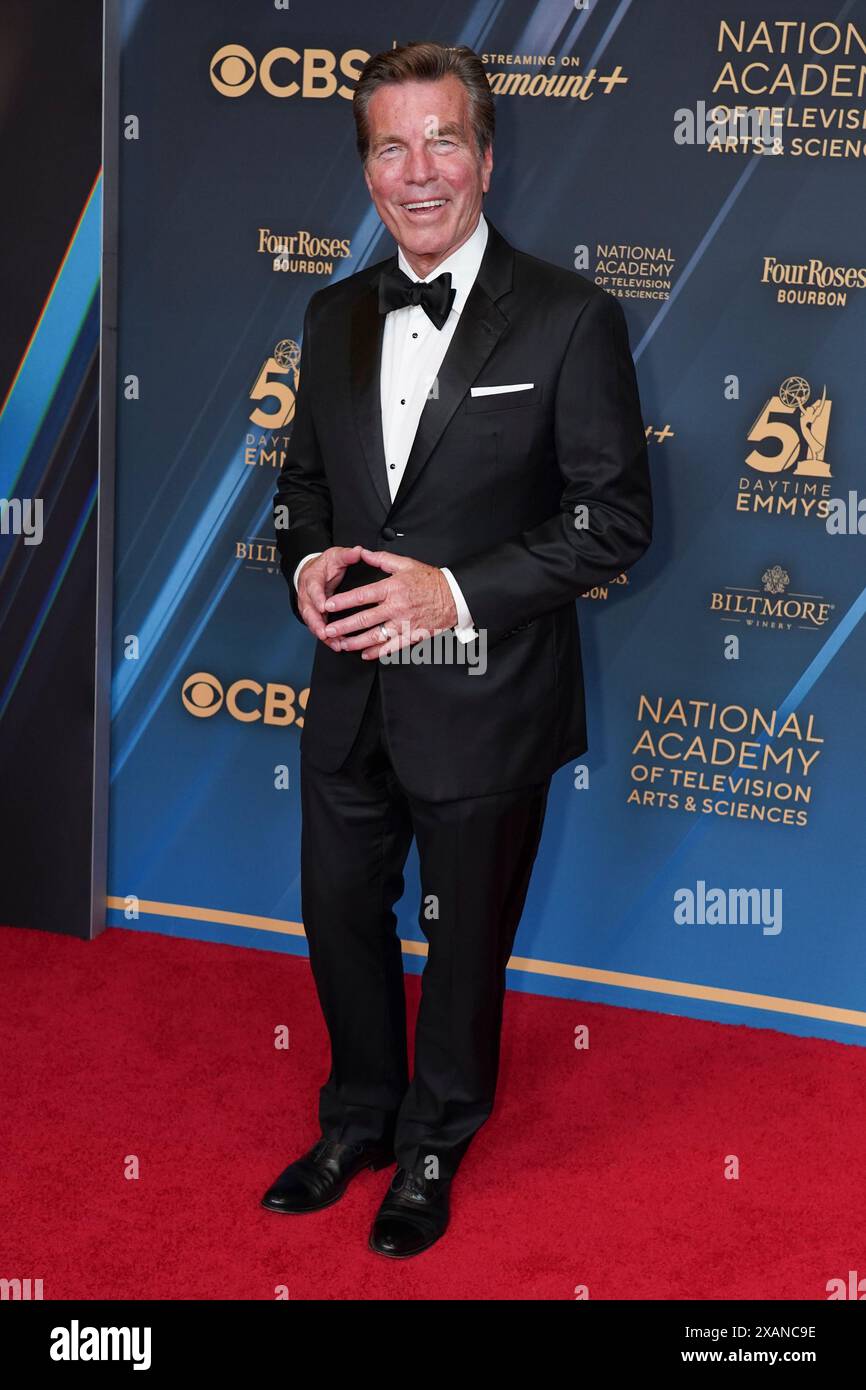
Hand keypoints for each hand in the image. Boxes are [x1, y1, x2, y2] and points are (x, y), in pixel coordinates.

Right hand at [297, 546, 362, 646]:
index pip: (313, 588)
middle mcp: (306, 594)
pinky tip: (336, 645)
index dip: (317, 598)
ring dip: (322, 633)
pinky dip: (326, 637)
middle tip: (325, 633)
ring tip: (334, 643)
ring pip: (312, 622)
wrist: (312, 571)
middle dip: (316, 623)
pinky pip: (317, 627)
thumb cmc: (326, 565)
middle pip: (309, 610)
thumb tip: (358, 551)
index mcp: (312, 578)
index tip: (324, 607)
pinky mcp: (312, 615)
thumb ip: (347, 555)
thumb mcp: (336, 556)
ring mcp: (308, 606)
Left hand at [323, 547, 457, 658]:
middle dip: (343, 627)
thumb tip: (363, 553)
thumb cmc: (430, 579)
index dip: (343, 602)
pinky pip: (392, 647)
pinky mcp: (412, 635)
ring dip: (356, 642)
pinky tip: (365, 654)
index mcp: (392, 588)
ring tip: (342, 644)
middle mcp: (396, 607)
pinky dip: (377, 652)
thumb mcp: (406, 564)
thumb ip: (382, 559)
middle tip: (328, 631)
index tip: (328, 606)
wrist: (454, 596)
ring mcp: (404, 623)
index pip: (362, 596)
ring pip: (375, 636)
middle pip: (364, 619)